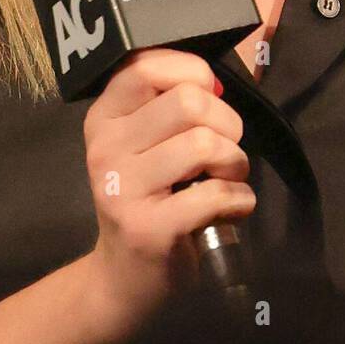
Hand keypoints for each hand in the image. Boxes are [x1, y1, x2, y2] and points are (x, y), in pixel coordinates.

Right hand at [82, 47, 255, 338]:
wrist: (124, 277)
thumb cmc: (150, 196)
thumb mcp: (148, 141)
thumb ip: (179, 98)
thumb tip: (228, 68)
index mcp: (104, 118)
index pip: (146, 66)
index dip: (193, 72)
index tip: (207, 97)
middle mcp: (105, 148)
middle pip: (188, 101)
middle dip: (226, 123)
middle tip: (223, 150)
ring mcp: (122, 189)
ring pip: (205, 144)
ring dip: (235, 163)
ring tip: (226, 180)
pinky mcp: (148, 229)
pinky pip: (216, 194)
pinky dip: (239, 200)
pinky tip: (229, 209)